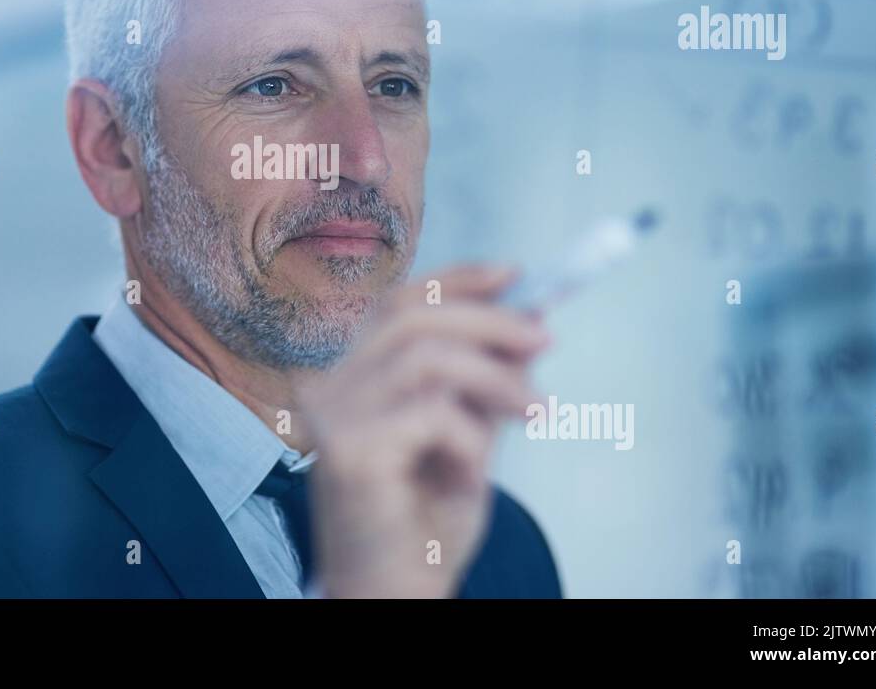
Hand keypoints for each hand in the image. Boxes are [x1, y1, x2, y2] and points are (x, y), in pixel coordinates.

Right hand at [296, 264, 550, 597]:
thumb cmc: (423, 529)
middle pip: (412, 318)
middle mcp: (329, 390)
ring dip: (497, 379)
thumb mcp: (468, 439)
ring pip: (426, 358)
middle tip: (546, 339)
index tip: (518, 276)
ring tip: (538, 412)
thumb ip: (486, 385)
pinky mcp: (348, 452)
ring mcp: (331, 419)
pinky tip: (473, 477)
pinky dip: (472, 440)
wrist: (393, 599)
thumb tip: (530, 324)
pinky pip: (434, 415)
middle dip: (490, 320)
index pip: (397, 304)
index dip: (457, 280)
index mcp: (351, 379)